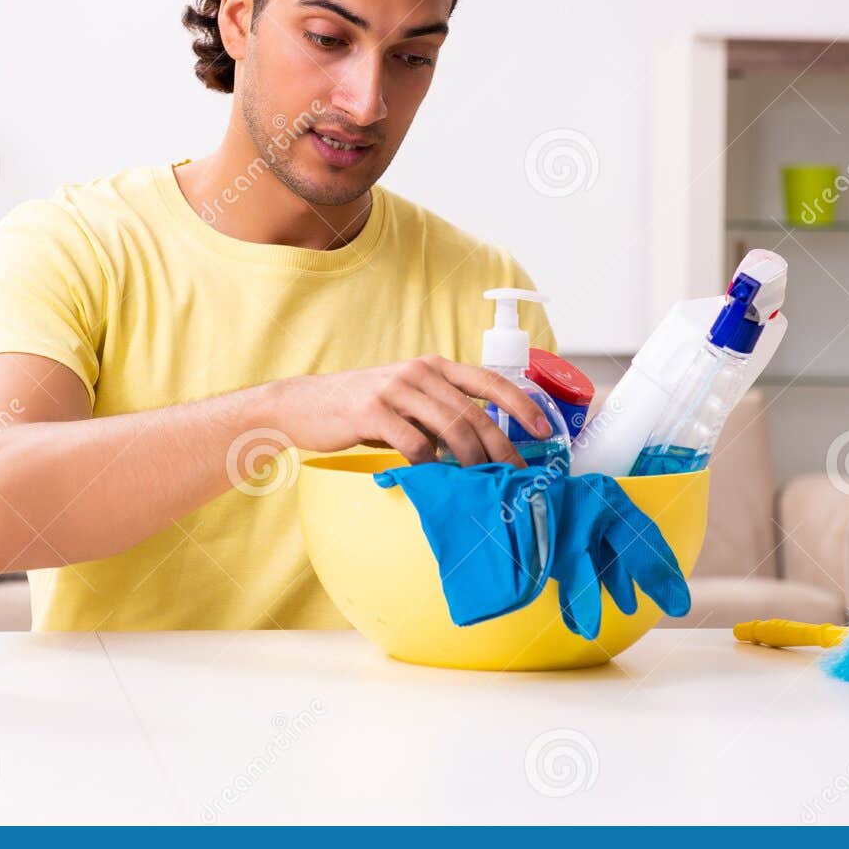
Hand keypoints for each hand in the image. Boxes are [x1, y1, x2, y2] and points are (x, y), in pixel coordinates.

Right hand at [265, 354, 554, 466]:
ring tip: (480, 482)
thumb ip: (439, 412)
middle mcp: (419, 372)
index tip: (544, 430)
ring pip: (451, 428)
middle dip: (501, 447)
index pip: (489, 381)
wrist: (304, 405)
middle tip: (516, 474)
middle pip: (474, 412)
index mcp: (434, 366)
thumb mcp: (406, 399)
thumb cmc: (362, 408)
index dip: (521, 405)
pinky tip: (430, 475)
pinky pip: (414, 443)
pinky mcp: (372, 411)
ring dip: (471, 460)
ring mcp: (395, 389)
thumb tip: (482, 445)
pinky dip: (429, 464)